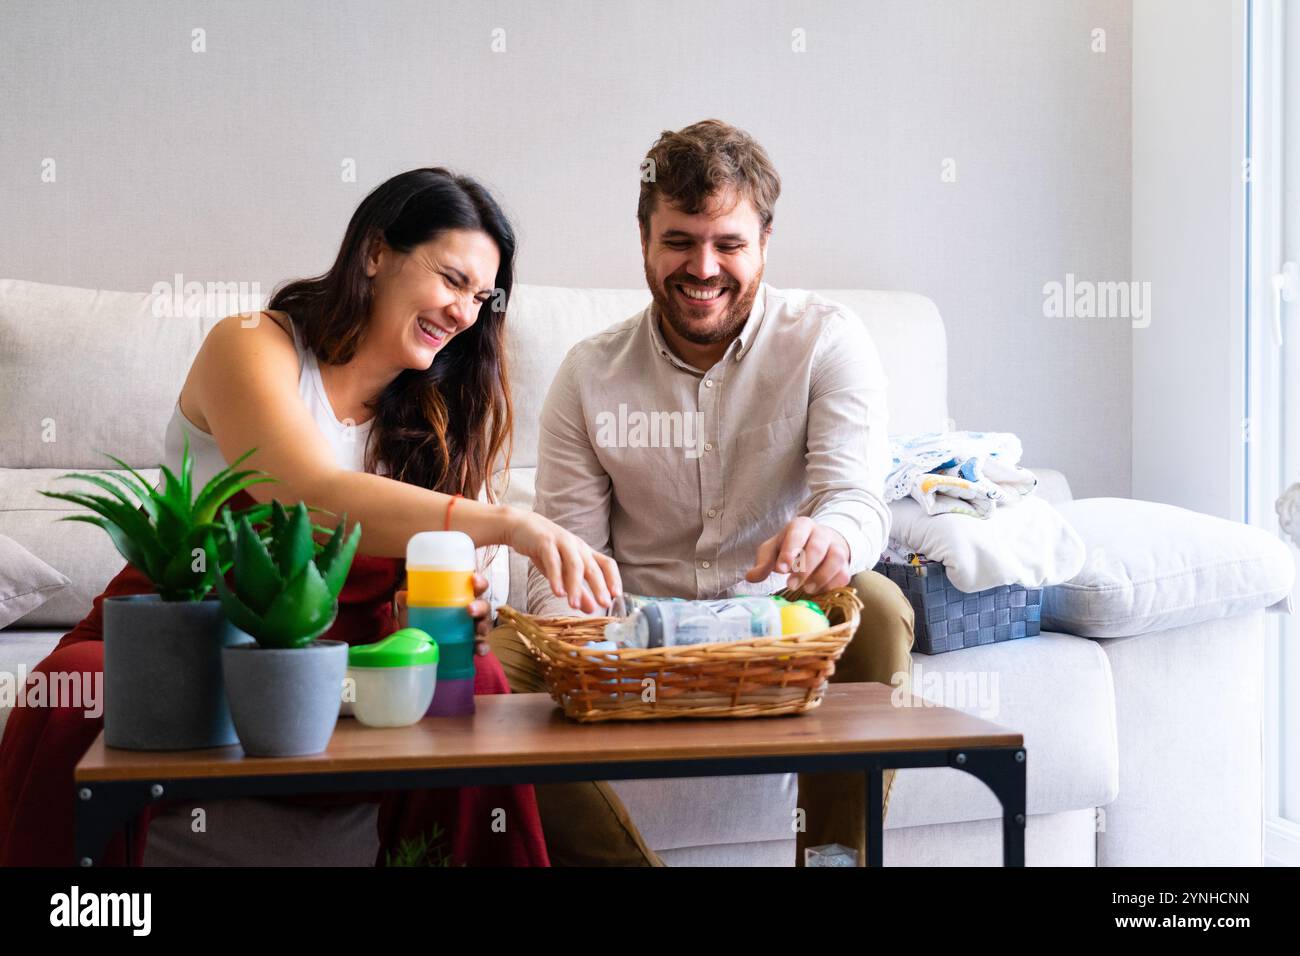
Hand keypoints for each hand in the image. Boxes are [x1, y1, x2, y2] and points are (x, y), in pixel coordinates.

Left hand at [393, 572, 491, 656]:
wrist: (420, 650)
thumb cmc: (422, 624)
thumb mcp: (413, 612)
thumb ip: (408, 603)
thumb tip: (402, 595)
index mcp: (460, 598)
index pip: (474, 586)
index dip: (478, 581)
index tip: (473, 578)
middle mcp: (470, 612)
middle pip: (484, 604)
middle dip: (481, 605)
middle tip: (470, 609)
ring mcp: (473, 629)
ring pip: (486, 624)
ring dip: (484, 625)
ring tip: (478, 630)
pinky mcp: (472, 646)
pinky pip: (482, 646)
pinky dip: (483, 647)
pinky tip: (478, 650)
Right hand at [507, 510, 621, 613]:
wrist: (521, 526)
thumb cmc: (545, 550)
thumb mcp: (563, 571)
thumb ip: (578, 590)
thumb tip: (591, 610)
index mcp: (585, 553)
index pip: (607, 564)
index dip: (613, 579)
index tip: (616, 596)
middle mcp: (577, 547)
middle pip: (592, 567)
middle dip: (599, 586)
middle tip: (604, 604)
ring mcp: (562, 542)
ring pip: (574, 565)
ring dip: (575, 586)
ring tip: (574, 605)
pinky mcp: (545, 542)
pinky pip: (552, 561)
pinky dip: (555, 577)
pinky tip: (557, 592)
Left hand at [744, 517, 851, 594]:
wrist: (820, 543)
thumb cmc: (791, 547)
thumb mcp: (774, 549)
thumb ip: (763, 562)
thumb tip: (751, 577)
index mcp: (801, 525)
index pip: (797, 533)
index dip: (790, 551)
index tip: (782, 569)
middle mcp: (822, 533)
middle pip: (818, 547)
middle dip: (804, 568)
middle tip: (791, 585)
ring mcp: (837, 548)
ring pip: (836, 559)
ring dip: (821, 577)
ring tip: (806, 589)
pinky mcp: (845, 564)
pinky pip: (843, 574)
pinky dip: (831, 585)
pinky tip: (818, 591)